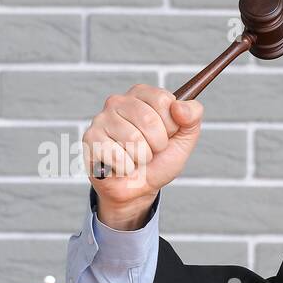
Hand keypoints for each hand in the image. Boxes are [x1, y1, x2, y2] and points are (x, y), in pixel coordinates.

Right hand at [84, 84, 202, 228]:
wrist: (141, 187)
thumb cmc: (160, 159)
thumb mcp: (184, 137)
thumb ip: (192, 116)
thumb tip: (179, 106)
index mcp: (142, 95)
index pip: (164, 101)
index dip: (171, 125)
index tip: (167, 133)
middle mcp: (119, 101)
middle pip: (149, 120)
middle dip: (158, 144)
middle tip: (151, 149)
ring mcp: (101, 119)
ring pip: (133, 139)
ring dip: (142, 157)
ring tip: (136, 157)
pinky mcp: (90, 139)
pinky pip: (118, 156)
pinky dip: (127, 167)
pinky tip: (122, 165)